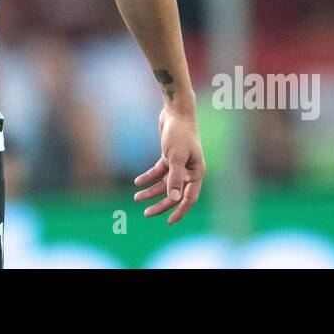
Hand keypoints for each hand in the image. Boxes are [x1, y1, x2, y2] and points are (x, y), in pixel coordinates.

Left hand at [133, 105, 204, 224]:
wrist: (176, 111)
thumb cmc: (180, 133)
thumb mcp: (176, 157)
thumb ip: (175, 178)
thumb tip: (173, 198)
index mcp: (196, 173)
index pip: (188, 198)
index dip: (179, 211)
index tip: (168, 221)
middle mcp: (189, 171)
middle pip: (174, 194)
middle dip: (160, 204)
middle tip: (146, 213)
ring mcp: (179, 164)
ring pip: (164, 184)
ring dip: (151, 191)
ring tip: (136, 198)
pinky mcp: (169, 157)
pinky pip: (158, 172)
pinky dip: (148, 177)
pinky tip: (137, 182)